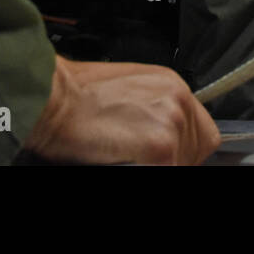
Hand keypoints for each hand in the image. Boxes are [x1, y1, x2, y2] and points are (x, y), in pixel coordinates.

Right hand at [23, 56, 220, 164]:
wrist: (51, 98)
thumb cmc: (75, 94)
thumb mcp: (127, 88)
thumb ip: (154, 108)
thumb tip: (163, 133)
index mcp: (171, 83)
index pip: (201, 129)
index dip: (186, 147)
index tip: (170, 155)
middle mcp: (177, 100)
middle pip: (197, 148)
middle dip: (175, 158)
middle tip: (144, 158)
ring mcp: (171, 124)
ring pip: (183, 161)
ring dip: (162, 164)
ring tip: (131, 158)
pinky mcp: (159, 148)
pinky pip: (168, 170)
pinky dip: (147, 169)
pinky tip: (127, 162)